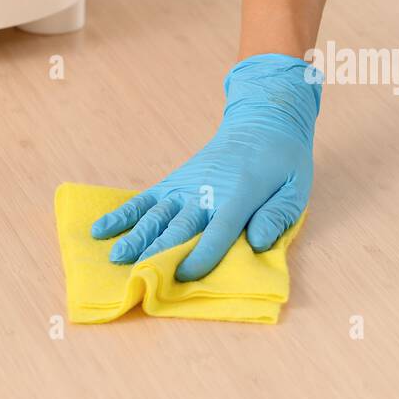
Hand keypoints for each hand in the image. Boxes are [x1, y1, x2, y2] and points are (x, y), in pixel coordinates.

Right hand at [90, 53, 321, 280]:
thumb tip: (256, 242)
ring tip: (116, 258)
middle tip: (139, 275)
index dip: (201, 255)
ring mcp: (185, 186)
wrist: (263, 122)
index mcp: (238, 196)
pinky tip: (101, 229)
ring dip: (136, 236)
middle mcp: (206, 191)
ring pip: (157, 215)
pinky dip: (123, 214)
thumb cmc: (283, 162)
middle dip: (160, 252)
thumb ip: (277, 216)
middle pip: (180, 227)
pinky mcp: (174, 182)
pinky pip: (146, 199)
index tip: (183, 276)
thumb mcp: (296, 188)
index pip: (217, 232)